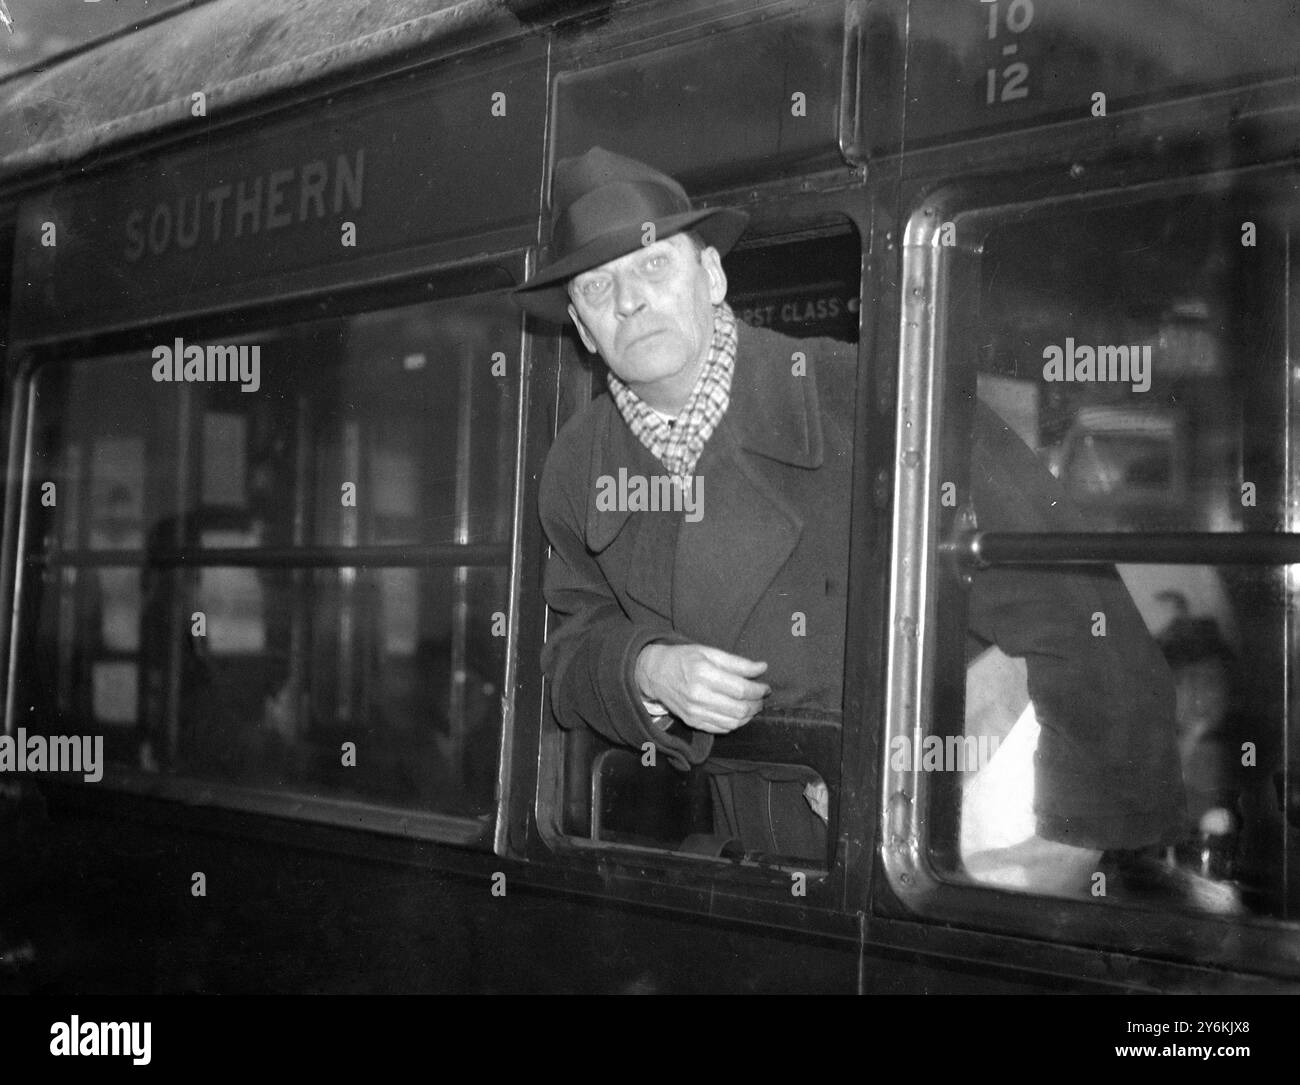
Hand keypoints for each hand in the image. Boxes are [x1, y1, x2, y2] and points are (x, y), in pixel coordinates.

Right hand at [634, 643, 769, 733]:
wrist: (654, 673)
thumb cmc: (683, 658)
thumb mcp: (709, 652)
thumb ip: (737, 662)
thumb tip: (762, 668)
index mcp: (703, 673)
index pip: (740, 689)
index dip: (758, 691)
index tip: (766, 687)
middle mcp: (698, 695)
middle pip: (739, 709)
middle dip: (756, 705)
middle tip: (761, 698)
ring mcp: (694, 712)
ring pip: (733, 723)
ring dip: (748, 716)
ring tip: (752, 706)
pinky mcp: (692, 722)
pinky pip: (720, 729)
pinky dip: (734, 724)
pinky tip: (737, 714)